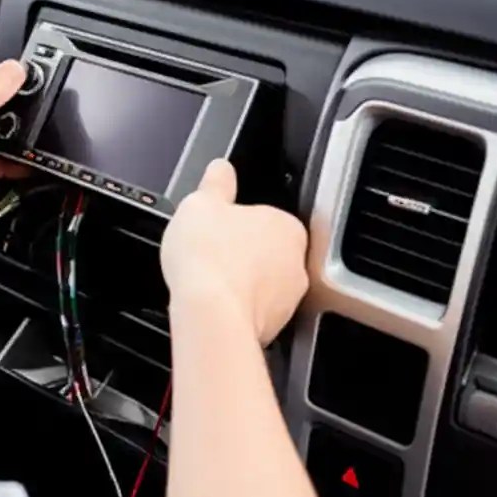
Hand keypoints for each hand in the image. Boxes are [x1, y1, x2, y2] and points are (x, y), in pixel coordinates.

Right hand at [160, 159, 308, 344]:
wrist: (210, 315)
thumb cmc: (210, 260)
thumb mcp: (201, 204)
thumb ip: (215, 184)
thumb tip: (220, 169)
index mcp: (286, 226)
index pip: (264, 218)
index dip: (236, 224)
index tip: (217, 230)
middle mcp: (296, 263)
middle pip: (266, 253)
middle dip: (241, 256)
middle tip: (210, 256)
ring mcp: (288, 299)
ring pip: (262, 286)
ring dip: (240, 285)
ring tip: (210, 285)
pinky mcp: (275, 327)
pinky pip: (253, 313)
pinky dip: (237, 311)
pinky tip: (215, 307)